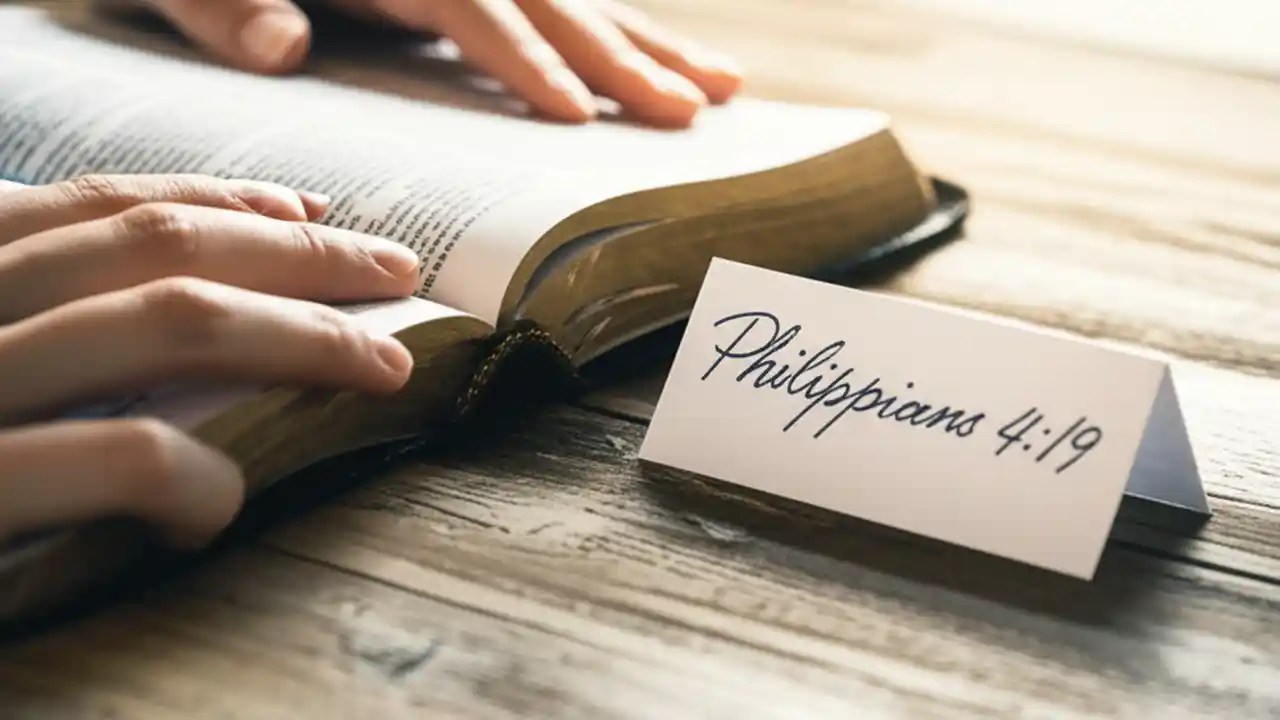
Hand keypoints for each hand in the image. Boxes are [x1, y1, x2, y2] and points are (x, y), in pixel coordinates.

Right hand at [0, 174, 421, 547]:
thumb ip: (35, 331)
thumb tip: (186, 314)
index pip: (95, 209)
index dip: (215, 203)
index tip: (310, 213)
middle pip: (160, 247)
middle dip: (302, 256)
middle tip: (398, 272)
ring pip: (171, 323)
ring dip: (304, 337)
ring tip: (387, 367)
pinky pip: (130, 456)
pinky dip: (203, 474)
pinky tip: (226, 501)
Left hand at [142, 0, 741, 126]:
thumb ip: (222, 0)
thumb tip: (283, 48)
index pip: (468, 6)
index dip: (523, 59)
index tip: (578, 113)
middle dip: (620, 56)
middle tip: (693, 110)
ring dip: (646, 41)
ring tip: (723, 85)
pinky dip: (609, 25)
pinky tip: (655, 49)